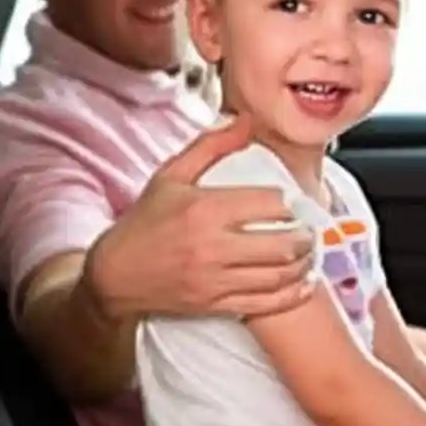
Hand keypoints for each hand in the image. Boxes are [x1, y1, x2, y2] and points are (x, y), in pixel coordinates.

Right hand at [83, 113, 316, 319]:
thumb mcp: (170, 175)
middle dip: (306, 234)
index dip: (292, 201)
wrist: (115, 274)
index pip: (270, 203)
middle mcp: (213, 247)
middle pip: (283, 243)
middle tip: (310, 227)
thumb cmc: (144, 223)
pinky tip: (303, 281)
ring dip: (304, 262)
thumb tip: (245, 120)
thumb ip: (211, 145)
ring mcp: (216, 280)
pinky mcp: (216, 305)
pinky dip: (292, 293)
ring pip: (280, 275)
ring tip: (309, 250)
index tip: (296, 200)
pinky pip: (267, 304)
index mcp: (205, 209)